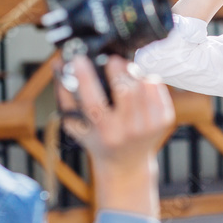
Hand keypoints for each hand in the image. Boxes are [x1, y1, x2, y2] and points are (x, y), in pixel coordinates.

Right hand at [55, 55, 173, 169]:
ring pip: (144, 85)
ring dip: (133, 72)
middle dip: (117, 68)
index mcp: (105, 133)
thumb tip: (58, 64)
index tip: (79, 59)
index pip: (94, 102)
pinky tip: (139, 82)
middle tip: (112, 60)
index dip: (85, 78)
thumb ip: (65, 95)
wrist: (126, 163)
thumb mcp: (76, 125)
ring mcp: (150, 126)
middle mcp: (129, 131)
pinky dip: (147, 79)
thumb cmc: (98, 141)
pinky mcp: (164, 120)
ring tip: (125, 71)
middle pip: (126, 90)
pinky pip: (158, 88)